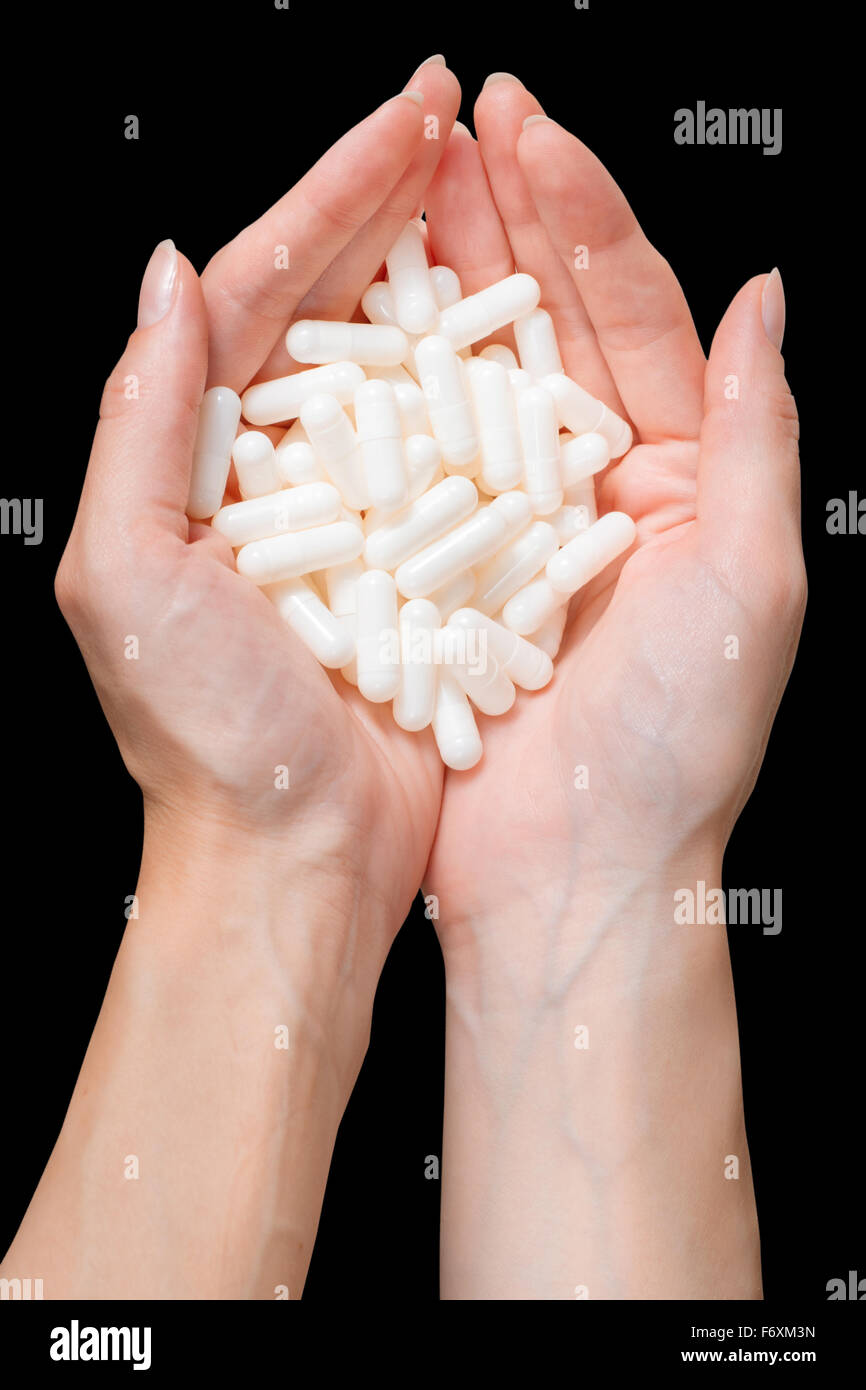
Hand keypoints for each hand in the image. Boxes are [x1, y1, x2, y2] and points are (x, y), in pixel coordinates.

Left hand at [4, 64, 467, 1299]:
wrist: (295, 862)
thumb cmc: (202, 741)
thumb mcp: (127, 575)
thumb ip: (137, 421)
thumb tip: (163, 275)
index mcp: (199, 458)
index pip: (254, 290)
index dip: (328, 197)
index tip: (402, 122)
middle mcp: (277, 470)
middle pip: (337, 306)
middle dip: (393, 202)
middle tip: (457, 115)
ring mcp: (358, 511)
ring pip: (407, 364)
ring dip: (451, 272)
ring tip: (499, 186)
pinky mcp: (426, 560)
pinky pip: (466, 454)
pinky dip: (496, 387)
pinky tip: (533, 326)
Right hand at [424, 80, 804, 959]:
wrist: (578, 879)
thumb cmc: (679, 752)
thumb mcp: (750, 583)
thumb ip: (760, 433)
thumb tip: (768, 297)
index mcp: (682, 478)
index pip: (634, 317)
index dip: (583, 216)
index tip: (529, 131)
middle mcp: (600, 491)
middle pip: (548, 328)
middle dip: (503, 222)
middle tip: (452, 128)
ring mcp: (515, 529)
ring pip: (474, 383)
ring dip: (440, 287)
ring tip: (400, 193)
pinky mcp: (445, 576)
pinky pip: (415, 469)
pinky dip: (388, 399)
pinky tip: (356, 329)